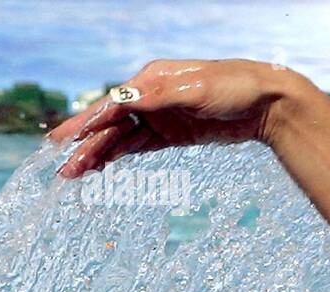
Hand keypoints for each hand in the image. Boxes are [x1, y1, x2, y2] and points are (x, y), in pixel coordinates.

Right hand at [49, 58, 308, 178]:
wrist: (267, 102)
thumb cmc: (234, 87)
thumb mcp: (196, 90)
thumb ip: (159, 97)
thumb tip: (123, 99)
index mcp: (151, 79)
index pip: (111, 104)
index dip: (85, 122)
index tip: (62, 139)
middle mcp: (151, 97)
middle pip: (112, 124)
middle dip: (87, 145)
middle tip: (63, 168)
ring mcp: (162, 117)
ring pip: (123, 138)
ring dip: (100, 154)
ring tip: (75, 173)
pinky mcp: (174, 135)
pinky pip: (140, 146)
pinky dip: (121, 155)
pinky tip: (102, 167)